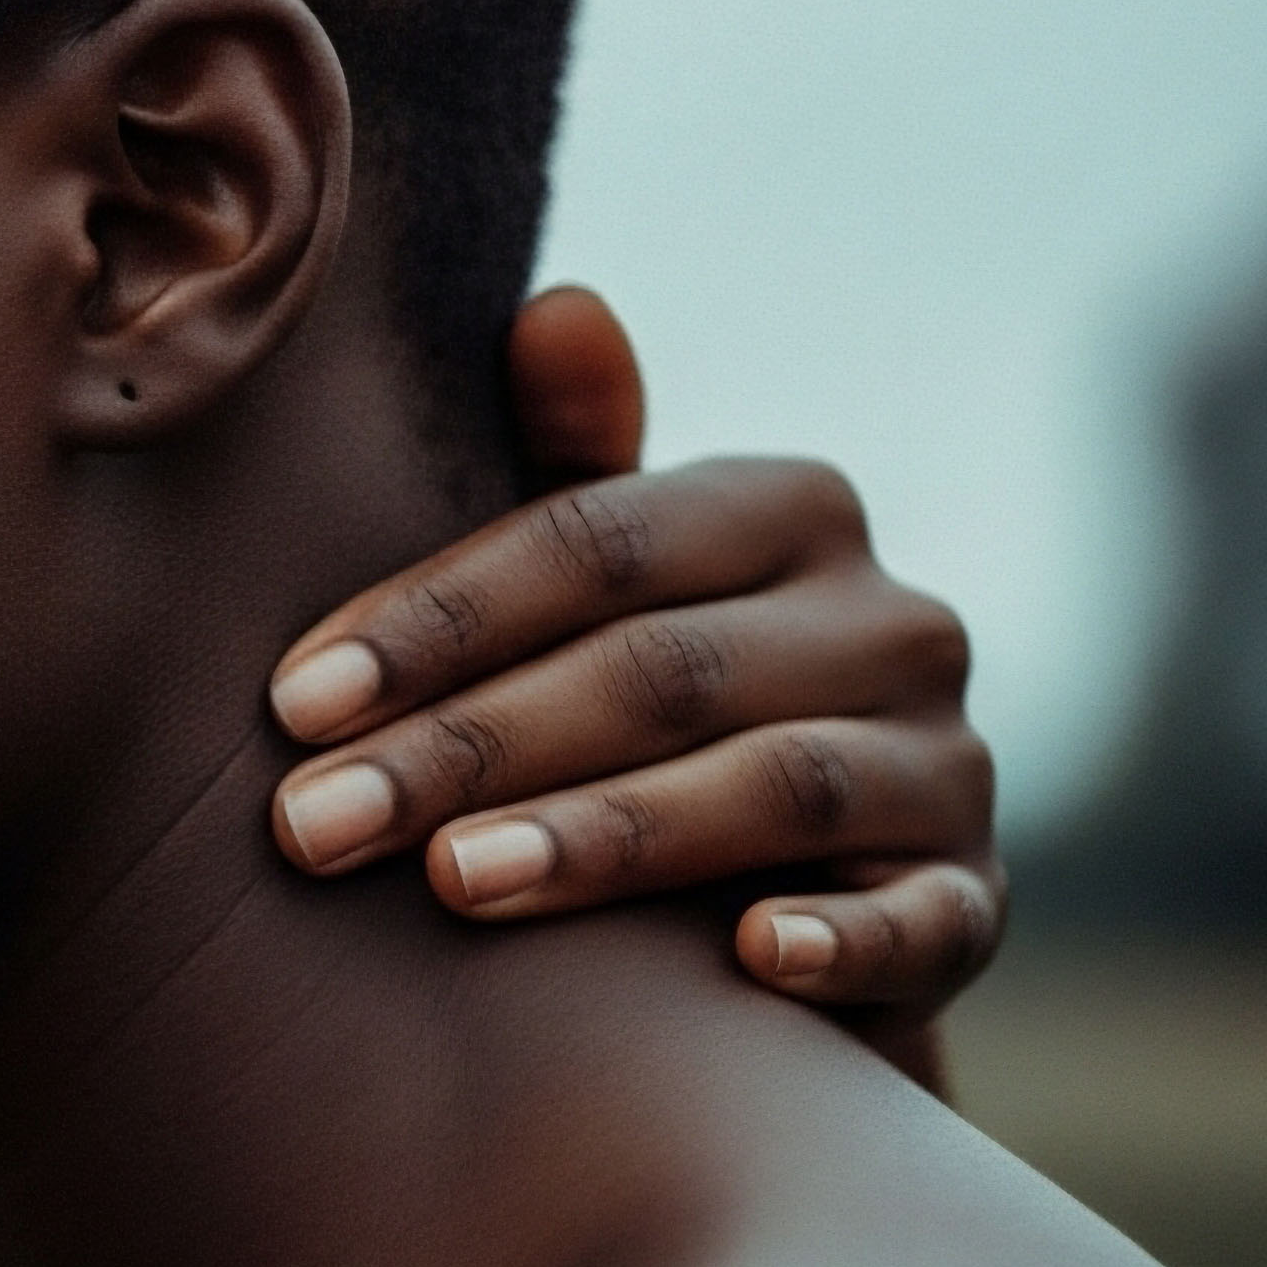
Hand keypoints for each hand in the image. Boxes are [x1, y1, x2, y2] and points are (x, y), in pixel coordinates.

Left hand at [265, 289, 1001, 1062]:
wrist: (788, 890)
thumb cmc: (651, 709)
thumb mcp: (604, 589)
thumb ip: (571, 466)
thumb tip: (559, 309)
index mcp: (788, 510)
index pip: (596, 545)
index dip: (436, 622)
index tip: (293, 703)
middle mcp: (893, 620)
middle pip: (661, 672)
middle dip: (470, 749)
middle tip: (316, 824)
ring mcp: (945, 764)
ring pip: (773, 787)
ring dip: (607, 837)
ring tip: (454, 883)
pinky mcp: (973, 903)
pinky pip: (921, 922)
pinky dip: (843, 939)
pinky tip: (747, 957)